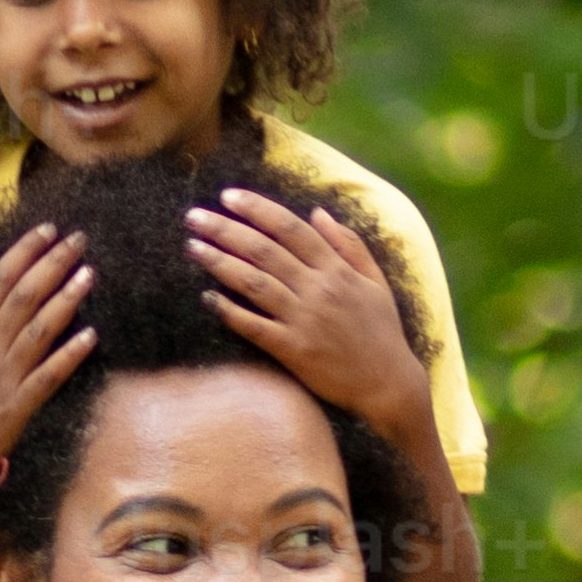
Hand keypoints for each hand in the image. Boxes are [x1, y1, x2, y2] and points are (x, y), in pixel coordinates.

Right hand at [0, 226, 91, 492]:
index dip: (25, 251)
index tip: (47, 230)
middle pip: (24, 295)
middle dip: (53, 263)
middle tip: (79, 240)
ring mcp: (3, 375)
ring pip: (39, 329)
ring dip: (66, 299)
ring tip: (89, 274)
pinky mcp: (18, 404)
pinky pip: (48, 375)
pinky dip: (69, 354)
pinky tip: (91, 335)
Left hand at [189, 185, 430, 428]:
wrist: (389, 385)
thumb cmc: (382, 332)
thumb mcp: (375, 281)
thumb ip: (348, 244)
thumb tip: (317, 212)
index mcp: (337, 269)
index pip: (290, 228)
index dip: (257, 209)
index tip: (229, 196)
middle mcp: (318, 290)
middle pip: (264, 250)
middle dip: (226, 229)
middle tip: (194, 217)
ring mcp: (304, 320)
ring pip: (254, 283)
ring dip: (220, 263)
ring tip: (192, 247)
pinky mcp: (294, 351)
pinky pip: (255, 326)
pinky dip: (230, 311)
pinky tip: (207, 298)